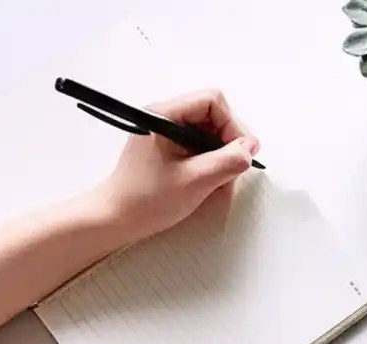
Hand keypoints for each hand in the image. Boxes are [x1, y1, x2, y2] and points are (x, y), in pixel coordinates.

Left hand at [90, 88, 259, 246]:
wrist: (116, 218)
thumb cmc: (147, 200)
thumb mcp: (195, 181)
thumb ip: (227, 161)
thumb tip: (251, 148)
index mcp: (164, 115)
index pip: (212, 101)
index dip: (232, 125)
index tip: (242, 152)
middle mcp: (165, 117)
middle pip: (213, 114)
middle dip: (228, 141)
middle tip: (233, 168)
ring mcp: (166, 132)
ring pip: (209, 130)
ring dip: (221, 153)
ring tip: (217, 179)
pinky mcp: (168, 146)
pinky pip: (199, 144)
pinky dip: (210, 161)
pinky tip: (207, 180)